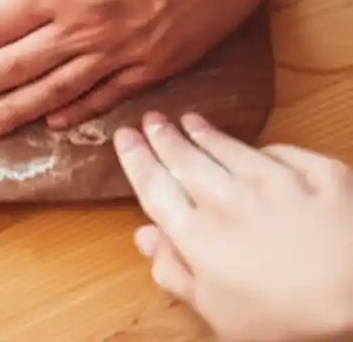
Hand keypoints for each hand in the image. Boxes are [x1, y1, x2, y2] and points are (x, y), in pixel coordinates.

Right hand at [116, 113, 352, 340]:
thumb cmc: (285, 320)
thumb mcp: (217, 313)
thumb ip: (175, 273)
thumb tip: (144, 238)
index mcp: (197, 235)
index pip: (154, 186)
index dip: (136, 159)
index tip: (125, 137)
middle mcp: (227, 198)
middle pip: (184, 159)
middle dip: (163, 136)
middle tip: (151, 119)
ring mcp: (273, 181)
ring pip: (227, 148)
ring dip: (204, 133)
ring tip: (189, 121)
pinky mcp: (316, 173)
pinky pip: (280, 152)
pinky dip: (262, 149)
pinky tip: (256, 147)